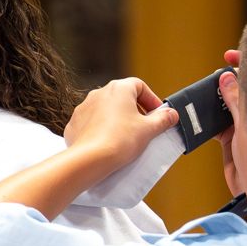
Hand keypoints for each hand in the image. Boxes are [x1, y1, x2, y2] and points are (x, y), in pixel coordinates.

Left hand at [62, 78, 176, 166]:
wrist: (90, 159)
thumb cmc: (121, 140)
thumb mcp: (150, 129)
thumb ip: (163, 119)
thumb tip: (172, 114)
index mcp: (118, 89)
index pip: (139, 86)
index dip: (151, 99)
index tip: (157, 114)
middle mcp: (99, 93)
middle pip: (122, 97)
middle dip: (135, 110)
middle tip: (145, 126)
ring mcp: (84, 108)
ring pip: (106, 110)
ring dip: (118, 120)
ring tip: (127, 137)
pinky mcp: (74, 123)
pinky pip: (92, 123)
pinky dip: (102, 129)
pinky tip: (109, 143)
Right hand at [214, 50, 241, 196]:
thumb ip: (236, 101)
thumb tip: (227, 76)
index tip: (229, 54)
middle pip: (245, 90)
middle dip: (231, 78)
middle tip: (219, 68)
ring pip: (230, 105)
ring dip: (218, 98)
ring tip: (205, 91)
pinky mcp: (233, 141)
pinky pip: (220, 122)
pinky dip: (210, 116)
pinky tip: (200, 111)